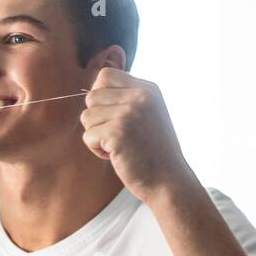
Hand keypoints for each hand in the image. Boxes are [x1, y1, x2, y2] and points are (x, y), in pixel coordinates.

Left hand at [81, 68, 196, 204]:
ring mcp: (128, 113)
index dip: (100, 96)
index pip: (105, 75)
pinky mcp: (117, 133)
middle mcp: (139, 96)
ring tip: (119, 146)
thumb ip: (126, 99)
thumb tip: (93, 89)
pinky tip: (117, 155)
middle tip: (116, 135)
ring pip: (86, 117)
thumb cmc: (153, 151)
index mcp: (147, 89)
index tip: (111, 116)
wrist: (169, 180)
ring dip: (96, 136)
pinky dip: (97, 150)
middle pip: (91, 97)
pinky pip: (88, 136)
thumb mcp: (148, 114)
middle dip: (96, 119)